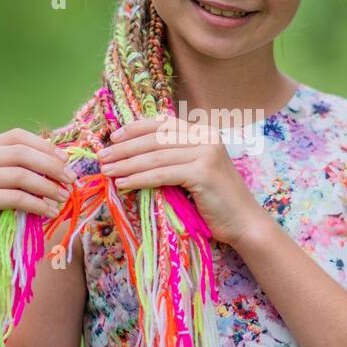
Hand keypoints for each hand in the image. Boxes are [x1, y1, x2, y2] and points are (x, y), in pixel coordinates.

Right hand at [0, 128, 73, 276]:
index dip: (43, 145)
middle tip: (71, 179)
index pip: (15, 137)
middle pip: (20, 153)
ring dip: (48, 187)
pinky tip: (49, 212)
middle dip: (51, 165)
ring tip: (64, 197)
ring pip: (20, 175)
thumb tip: (59, 162)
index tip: (66, 159)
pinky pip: (15, 198)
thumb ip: (17, 171)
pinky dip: (37, 204)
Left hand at [96, 116, 269, 247]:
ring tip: (107, 171)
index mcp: (203, 133)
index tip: (113, 138)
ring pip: (156, 156)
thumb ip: (171, 160)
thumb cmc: (215, 202)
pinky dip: (140, 179)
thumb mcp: (192, 173)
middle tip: (102, 157)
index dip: (135, 128)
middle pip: (156, 138)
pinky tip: (123, 184)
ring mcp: (207, 153)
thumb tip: (131, 157)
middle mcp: (206, 137)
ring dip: (127, 164)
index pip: (163, 123)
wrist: (244, 223)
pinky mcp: (204, 173)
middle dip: (125, 148)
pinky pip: (163, 174)